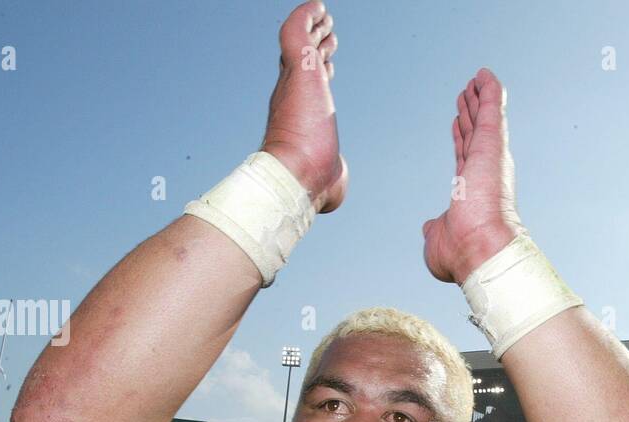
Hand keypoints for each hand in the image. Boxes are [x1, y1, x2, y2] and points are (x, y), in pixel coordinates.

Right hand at [260, 1, 347, 213]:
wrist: (296, 174)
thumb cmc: (311, 180)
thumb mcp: (328, 177)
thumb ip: (333, 179)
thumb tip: (336, 195)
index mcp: (300, 116)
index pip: (309, 88)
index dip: (321, 73)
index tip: (331, 65)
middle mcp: (293, 95)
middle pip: (304, 62)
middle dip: (317, 46)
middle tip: (330, 35)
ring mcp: (294, 80)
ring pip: (303, 44)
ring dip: (316, 29)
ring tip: (327, 18)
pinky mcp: (298, 66)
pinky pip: (298, 31)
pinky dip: (306, 16)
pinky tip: (318, 7)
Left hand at [421, 68, 524, 284]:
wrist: (479, 250)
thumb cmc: (461, 253)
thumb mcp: (437, 239)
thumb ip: (433, 229)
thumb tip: (428, 227)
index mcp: (470, 192)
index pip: (464, 157)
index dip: (461, 138)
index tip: (458, 122)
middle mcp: (482, 172)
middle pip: (474, 135)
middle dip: (470, 114)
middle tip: (467, 94)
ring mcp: (489, 158)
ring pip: (483, 120)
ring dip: (480, 98)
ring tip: (475, 79)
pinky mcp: (492, 145)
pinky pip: (492, 111)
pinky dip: (490, 92)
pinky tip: (485, 75)